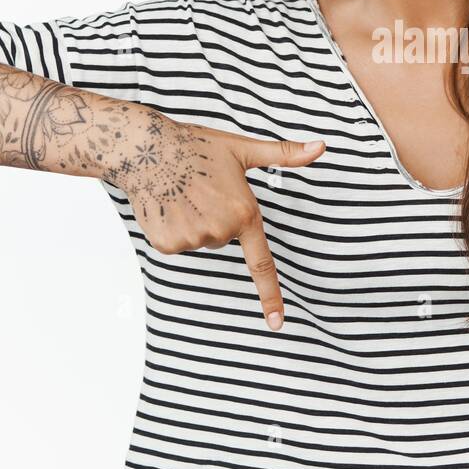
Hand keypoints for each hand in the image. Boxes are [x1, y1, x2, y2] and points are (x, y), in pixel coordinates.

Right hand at [111, 108, 324, 330]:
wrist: (147, 148)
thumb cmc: (197, 145)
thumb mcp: (244, 148)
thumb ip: (285, 154)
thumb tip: (321, 146)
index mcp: (243, 214)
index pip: (261, 263)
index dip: (270, 295)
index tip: (278, 323)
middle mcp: (219, 231)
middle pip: (223, 238)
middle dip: (217, 218)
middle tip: (202, 190)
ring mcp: (191, 239)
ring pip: (200, 240)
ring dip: (193, 221)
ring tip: (182, 193)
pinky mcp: (166, 244)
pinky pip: (177, 243)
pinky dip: (172, 227)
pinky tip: (167, 204)